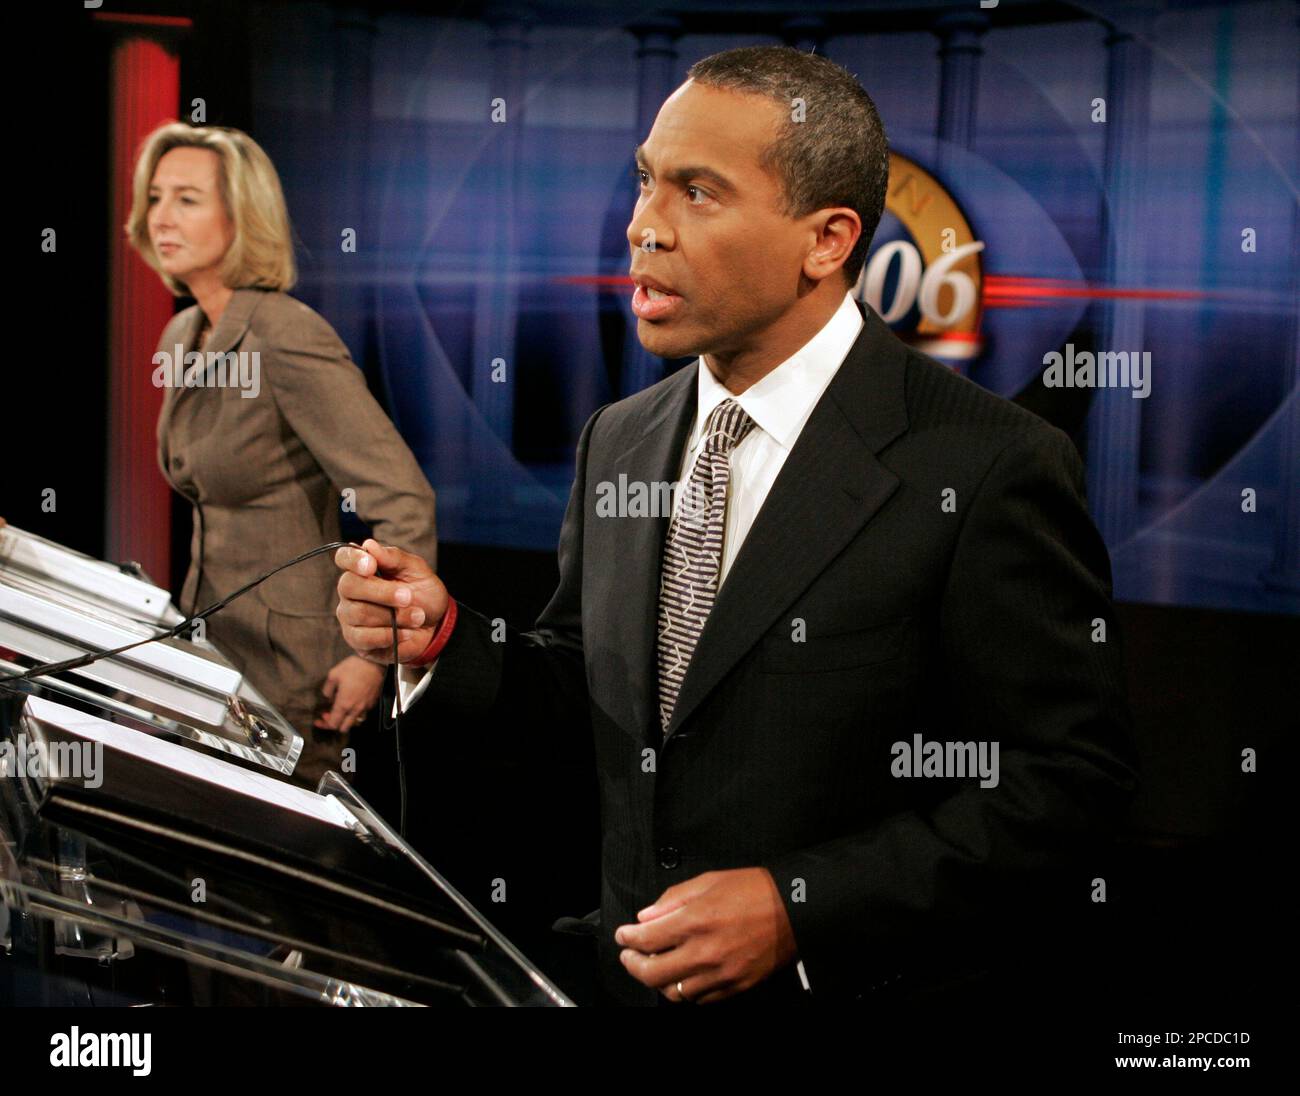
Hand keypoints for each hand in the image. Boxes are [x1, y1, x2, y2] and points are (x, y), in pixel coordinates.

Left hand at [315, 655, 383, 731]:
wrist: (374, 662)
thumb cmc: (352, 667)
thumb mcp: (333, 675)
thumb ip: (327, 690)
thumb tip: (329, 697)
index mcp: (344, 704)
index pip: (333, 724)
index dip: (325, 724)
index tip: (320, 717)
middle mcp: (355, 709)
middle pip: (344, 728)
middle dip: (335, 724)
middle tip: (330, 714)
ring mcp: (366, 707)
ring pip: (355, 722)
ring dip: (347, 720)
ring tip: (343, 710)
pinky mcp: (373, 703)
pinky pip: (363, 713)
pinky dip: (356, 713)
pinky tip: (353, 703)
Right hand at [334, 539, 446, 665]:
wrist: (436, 625)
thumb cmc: (423, 593)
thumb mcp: (417, 571)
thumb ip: (394, 557)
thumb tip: (369, 544)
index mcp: (363, 569)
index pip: (344, 558)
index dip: (352, 559)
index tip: (370, 565)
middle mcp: (350, 592)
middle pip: (349, 586)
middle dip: (382, 592)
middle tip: (408, 597)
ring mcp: (350, 617)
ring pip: (359, 613)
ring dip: (394, 616)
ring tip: (418, 616)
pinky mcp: (357, 640)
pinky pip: (364, 638)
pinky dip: (390, 635)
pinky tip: (407, 633)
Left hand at [614, 868, 798, 1003]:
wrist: (794, 909)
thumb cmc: (753, 890)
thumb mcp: (708, 880)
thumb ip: (673, 899)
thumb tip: (646, 917)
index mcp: (695, 920)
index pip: (646, 938)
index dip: (627, 938)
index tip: (623, 936)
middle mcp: (704, 951)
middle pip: (652, 973)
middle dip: (633, 965)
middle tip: (630, 956)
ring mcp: (720, 974)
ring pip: (674, 992)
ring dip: (658, 981)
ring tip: (655, 967)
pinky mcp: (735, 986)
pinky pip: (700, 999)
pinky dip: (686, 991)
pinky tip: (683, 977)